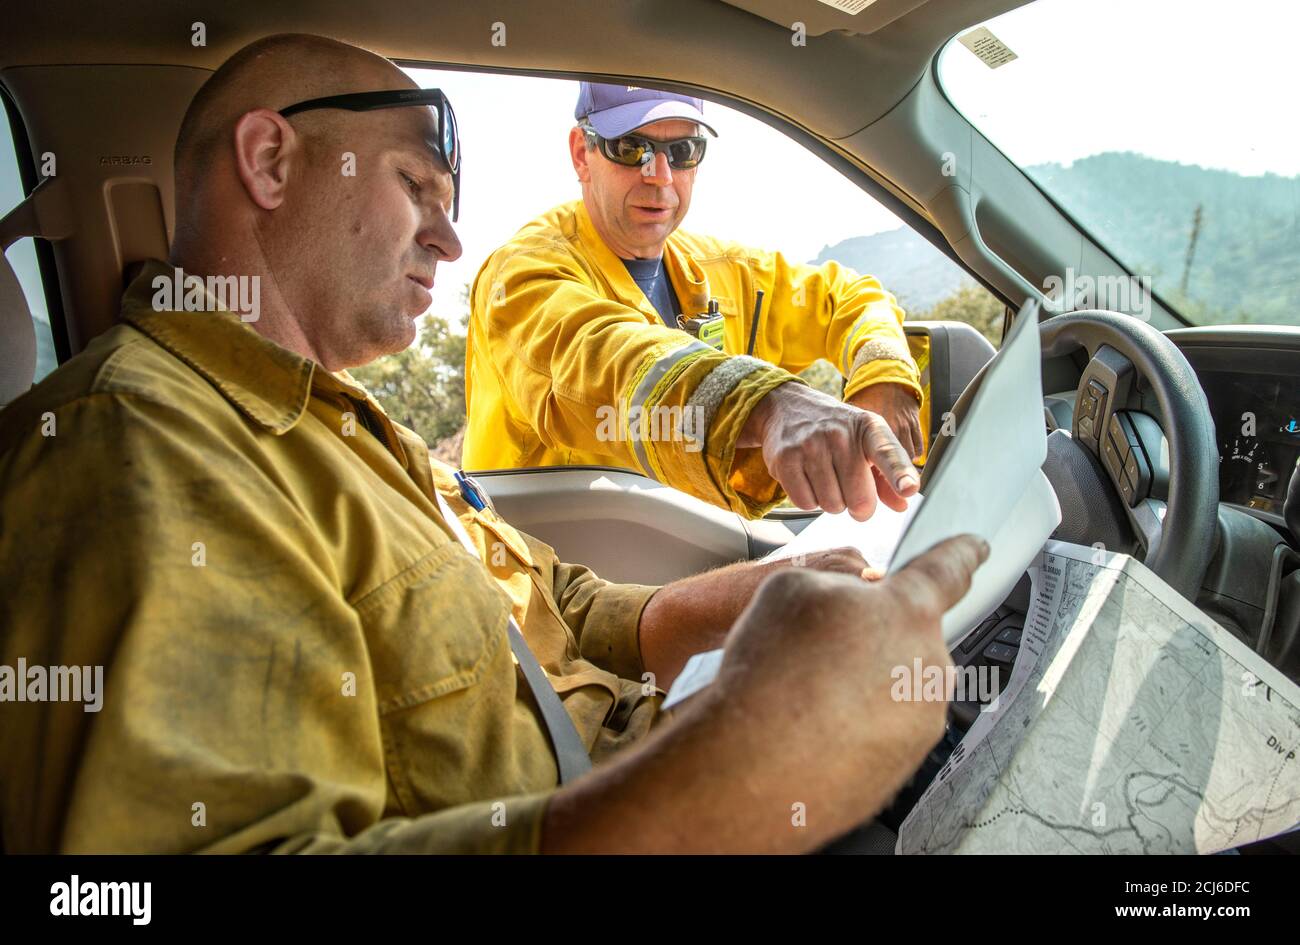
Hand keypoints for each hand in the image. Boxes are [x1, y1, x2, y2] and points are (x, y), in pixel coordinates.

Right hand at [714, 534, 988, 841]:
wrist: (753, 767)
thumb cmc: (769, 673)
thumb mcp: (791, 587)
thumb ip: (842, 584)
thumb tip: (857, 606)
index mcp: (908, 610)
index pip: (948, 569)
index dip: (963, 552)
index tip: (976, 548)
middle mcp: (929, 665)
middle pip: (908, 635)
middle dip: (871, 637)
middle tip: (819, 650)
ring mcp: (921, 720)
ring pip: (896, 685)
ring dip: (860, 684)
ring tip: (806, 695)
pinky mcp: (905, 763)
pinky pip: (885, 729)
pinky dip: (855, 725)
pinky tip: (813, 728)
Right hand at [738, 382, 918, 519]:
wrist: (787, 407)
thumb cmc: (834, 430)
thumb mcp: (865, 442)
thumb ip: (886, 474)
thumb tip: (901, 504)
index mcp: (868, 427)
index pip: (887, 453)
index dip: (899, 473)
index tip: (909, 489)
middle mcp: (840, 434)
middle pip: (859, 498)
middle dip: (857, 505)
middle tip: (850, 491)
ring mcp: (810, 445)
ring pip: (832, 505)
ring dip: (831, 501)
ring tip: (826, 478)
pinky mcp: (785, 459)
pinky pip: (806, 503)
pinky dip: (809, 500)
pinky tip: (808, 479)